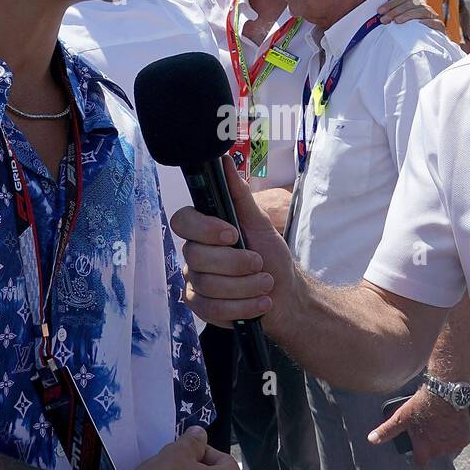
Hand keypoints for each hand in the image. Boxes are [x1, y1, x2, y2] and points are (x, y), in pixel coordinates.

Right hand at [171, 156, 296, 328]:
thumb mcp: (261, 223)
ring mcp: (195, 282)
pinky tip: (261, 303)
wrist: (286, 296)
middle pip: (196, 256)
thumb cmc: (272, 256)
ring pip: (207, 285)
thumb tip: (224, 160)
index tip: (233, 234)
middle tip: (260, 264)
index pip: (182, 221)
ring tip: (266, 285)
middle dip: (236, 263)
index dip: (205, 228)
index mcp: (204, 229)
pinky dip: (243, 307)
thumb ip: (240, 195)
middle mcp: (194, 254)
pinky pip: (211, 309)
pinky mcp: (201, 307)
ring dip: (246, 286)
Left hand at [367, 385, 469, 466]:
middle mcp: (440, 451)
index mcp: (425, 450)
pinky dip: (454, 435)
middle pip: (434, 455)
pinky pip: (458, 442)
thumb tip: (371, 439)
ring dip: (443, 442)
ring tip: (438, 426)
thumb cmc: (422, 404)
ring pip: (447, 449)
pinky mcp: (464, 438)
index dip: (417, 456)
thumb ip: (387, 431)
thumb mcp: (401, 417)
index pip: (420, 463)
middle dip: (431, 446)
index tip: (416, 449)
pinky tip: (449, 424)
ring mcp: (454, 445)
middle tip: (428, 432)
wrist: (445, 391)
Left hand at [379, 0, 443, 31]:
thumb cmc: (416, 27)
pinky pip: (434, 22)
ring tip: (397, 21)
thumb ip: (399, 4)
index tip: (379, 11)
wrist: (433, 40)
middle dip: (395, 11)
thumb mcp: (407, 15)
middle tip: (384, 20)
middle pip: (409, 4)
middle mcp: (424, 7)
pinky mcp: (439, 25)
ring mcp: (432, 16)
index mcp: (415, 3)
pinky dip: (427, 22)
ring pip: (420, 12)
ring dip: (408, 15)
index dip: (390, 4)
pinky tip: (419, 24)